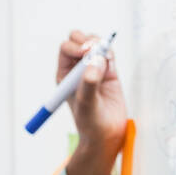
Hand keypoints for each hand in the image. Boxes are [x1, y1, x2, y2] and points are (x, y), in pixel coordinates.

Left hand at [57, 29, 127, 150]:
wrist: (107, 134)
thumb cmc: (91, 123)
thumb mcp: (86, 105)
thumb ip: (89, 83)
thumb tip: (96, 61)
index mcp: (64, 75)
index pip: (65, 49)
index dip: (75, 46)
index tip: (86, 52)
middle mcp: (76, 70)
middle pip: (78, 40)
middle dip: (87, 40)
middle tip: (96, 49)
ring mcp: (93, 68)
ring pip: (94, 43)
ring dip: (100, 44)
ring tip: (105, 58)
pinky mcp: (108, 71)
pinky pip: (108, 52)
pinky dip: (110, 51)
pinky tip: (110, 62)